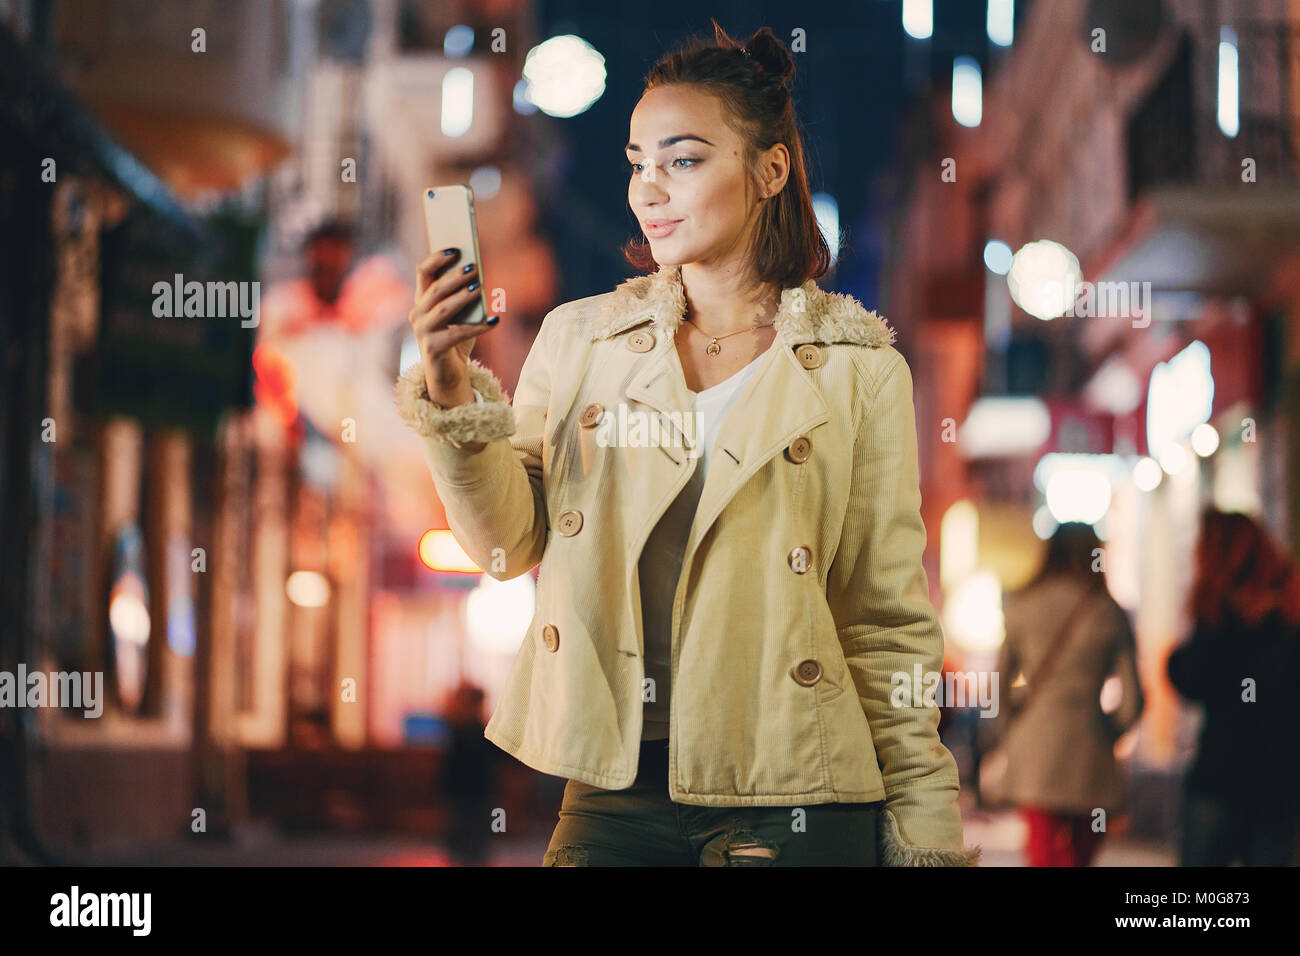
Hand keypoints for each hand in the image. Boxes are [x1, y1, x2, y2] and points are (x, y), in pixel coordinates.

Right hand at [408, 248, 498, 405]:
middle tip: (474, 267)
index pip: (422, 271)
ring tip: (481, 288)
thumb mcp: (461, 313)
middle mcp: (417, 313)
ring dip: (463, 297)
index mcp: (422, 299)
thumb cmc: (456, 338)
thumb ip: (465, 294)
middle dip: (455, 277)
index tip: (456, 248)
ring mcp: (422, 332)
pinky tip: (495, 320)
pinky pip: (458, 334)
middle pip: (435, 289)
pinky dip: (479, 326)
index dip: (436, 258)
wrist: (448, 374)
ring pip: (443, 309)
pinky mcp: (432, 349)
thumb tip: (480, 275)